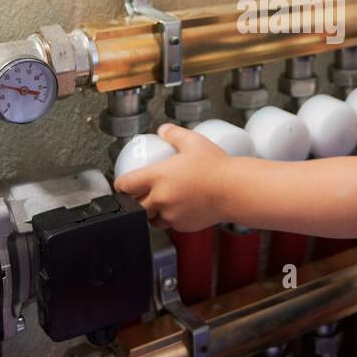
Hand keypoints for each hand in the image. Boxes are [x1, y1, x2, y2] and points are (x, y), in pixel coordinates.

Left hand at [113, 123, 229, 232]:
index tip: (123, 182)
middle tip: (141, 192)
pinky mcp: (182, 226)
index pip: (125, 185)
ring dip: (151, 211)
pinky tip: (179, 207)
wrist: (235, 190)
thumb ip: (175, 134)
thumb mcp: (194, 142)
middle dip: (135, 199)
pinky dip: (170, 218)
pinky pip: (169, 224)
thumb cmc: (217, 167)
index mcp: (158, 177)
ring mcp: (171, 215)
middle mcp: (161, 198)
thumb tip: (163, 130)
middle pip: (134, 205)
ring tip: (160, 201)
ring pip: (150, 218)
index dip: (121, 184)